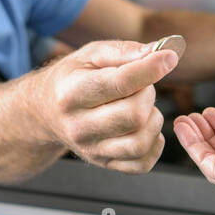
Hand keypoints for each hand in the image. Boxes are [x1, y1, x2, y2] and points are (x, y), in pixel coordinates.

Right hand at [37, 40, 177, 173]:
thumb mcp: (90, 54)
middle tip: (141, 85)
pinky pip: (142, 163)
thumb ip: (124, 51)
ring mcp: (91, 149)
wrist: (46, 111)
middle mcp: (79, 126)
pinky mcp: (104, 163)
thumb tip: (160, 52)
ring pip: (140, 142)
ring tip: (142, 106)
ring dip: (153, 120)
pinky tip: (145, 127)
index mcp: (71, 93)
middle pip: (134, 115)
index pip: (120, 83)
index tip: (168, 58)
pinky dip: (154, 144)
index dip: (150, 69)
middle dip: (148, 94)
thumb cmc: (73, 78)